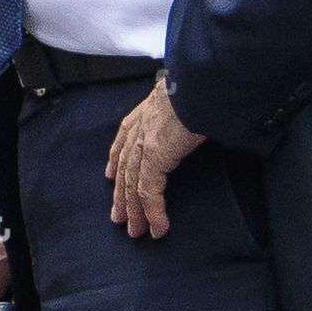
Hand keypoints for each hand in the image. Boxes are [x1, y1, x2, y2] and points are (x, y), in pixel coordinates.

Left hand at [106, 76, 204, 238]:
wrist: (201, 79)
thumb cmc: (202, 83)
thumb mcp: (188, 92)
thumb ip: (186, 105)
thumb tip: (200, 108)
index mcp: (149, 107)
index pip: (126, 134)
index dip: (116, 155)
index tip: (109, 172)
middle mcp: (143, 124)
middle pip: (125, 165)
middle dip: (120, 192)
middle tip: (118, 215)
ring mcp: (146, 141)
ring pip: (133, 183)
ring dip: (134, 210)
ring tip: (135, 231)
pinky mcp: (155, 156)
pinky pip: (149, 191)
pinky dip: (153, 212)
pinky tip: (158, 229)